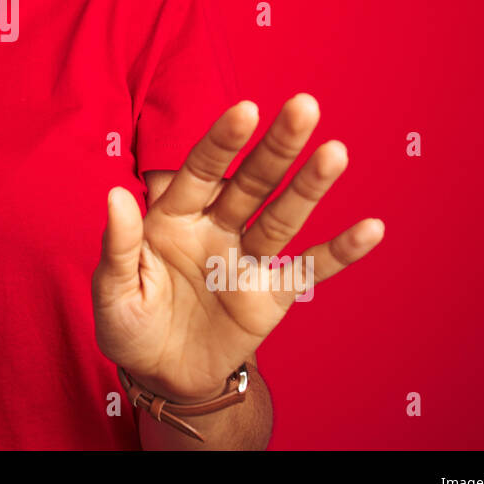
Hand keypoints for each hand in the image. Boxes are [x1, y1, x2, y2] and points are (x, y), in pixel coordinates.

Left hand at [92, 93, 383, 402]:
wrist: (159, 377)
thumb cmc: (128, 325)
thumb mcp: (112, 290)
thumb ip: (118, 244)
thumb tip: (114, 196)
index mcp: (174, 216)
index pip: (201, 169)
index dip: (223, 141)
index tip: (246, 109)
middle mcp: (216, 228)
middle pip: (251, 181)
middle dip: (276, 146)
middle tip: (304, 106)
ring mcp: (246, 260)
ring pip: (281, 216)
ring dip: (309, 186)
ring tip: (335, 152)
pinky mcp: (270, 296)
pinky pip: (308, 270)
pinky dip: (339, 252)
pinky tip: (371, 228)